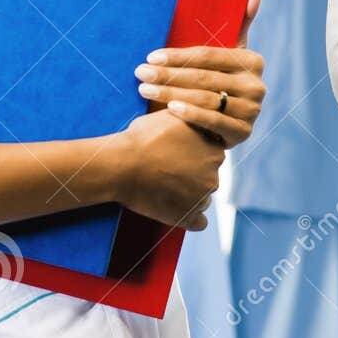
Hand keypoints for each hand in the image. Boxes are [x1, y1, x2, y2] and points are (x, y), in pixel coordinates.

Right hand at [112, 110, 224, 228]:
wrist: (122, 164)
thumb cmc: (143, 137)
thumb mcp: (173, 116)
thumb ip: (193, 119)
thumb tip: (198, 114)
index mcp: (215, 150)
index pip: (212, 155)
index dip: (195, 153)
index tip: (178, 154)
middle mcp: (214, 175)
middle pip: (208, 176)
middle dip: (193, 174)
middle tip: (169, 171)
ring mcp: (201, 198)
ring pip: (203, 198)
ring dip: (190, 195)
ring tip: (165, 188)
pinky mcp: (187, 217)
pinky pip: (199, 223)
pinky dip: (190, 218)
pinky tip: (176, 210)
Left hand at [134, 45, 265, 147]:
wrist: (224, 124)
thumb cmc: (219, 80)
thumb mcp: (230, 52)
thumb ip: (241, 20)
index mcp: (252, 61)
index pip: (209, 55)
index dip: (179, 55)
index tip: (151, 55)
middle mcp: (256, 86)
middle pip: (204, 77)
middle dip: (168, 74)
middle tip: (140, 72)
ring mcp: (252, 111)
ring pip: (205, 99)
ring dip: (171, 93)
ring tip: (144, 89)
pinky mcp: (243, 133)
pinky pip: (213, 121)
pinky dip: (190, 114)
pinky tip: (168, 109)